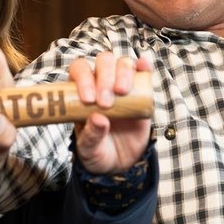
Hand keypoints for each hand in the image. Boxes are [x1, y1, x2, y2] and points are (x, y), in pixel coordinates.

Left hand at [68, 53, 152, 173]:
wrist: (120, 162)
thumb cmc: (98, 151)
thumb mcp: (90, 149)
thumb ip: (91, 136)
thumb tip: (98, 119)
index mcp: (81, 92)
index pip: (79, 71)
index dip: (83, 79)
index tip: (89, 100)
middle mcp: (101, 82)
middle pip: (102, 62)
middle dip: (104, 78)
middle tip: (106, 103)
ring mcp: (121, 83)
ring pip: (122, 63)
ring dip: (122, 73)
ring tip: (122, 92)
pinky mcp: (141, 90)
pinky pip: (142, 70)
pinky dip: (143, 64)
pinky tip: (143, 66)